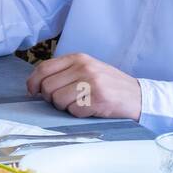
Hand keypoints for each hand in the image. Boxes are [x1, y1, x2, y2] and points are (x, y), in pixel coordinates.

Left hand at [26, 53, 140, 119]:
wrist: (140, 97)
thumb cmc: (109, 86)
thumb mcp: (87, 70)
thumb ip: (64, 73)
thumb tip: (35, 86)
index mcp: (78, 58)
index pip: (43, 68)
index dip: (33, 82)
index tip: (33, 92)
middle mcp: (84, 67)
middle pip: (47, 87)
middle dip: (51, 99)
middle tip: (65, 101)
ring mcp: (91, 83)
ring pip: (58, 100)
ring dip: (65, 107)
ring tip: (80, 104)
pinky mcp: (98, 99)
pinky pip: (73, 111)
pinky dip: (78, 114)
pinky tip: (90, 109)